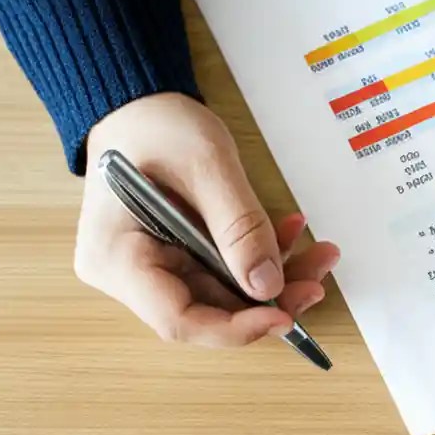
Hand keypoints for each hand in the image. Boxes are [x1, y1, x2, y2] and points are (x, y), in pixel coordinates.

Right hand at [74, 93, 339, 347]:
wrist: (139, 106)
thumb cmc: (155, 125)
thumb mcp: (204, 165)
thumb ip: (238, 226)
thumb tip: (268, 286)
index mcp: (115, 258)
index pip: (177, 319)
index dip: (234, 328)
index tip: (282, 316)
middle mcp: (128, 275)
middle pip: (206, 311)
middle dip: (268, 299)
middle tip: (317, 279)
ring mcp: (153, 268)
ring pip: (223, 295)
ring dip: (274, 278)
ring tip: (319, 254)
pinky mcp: (176, 257)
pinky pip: (223, 271)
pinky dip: (260, 257)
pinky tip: (290, 234)